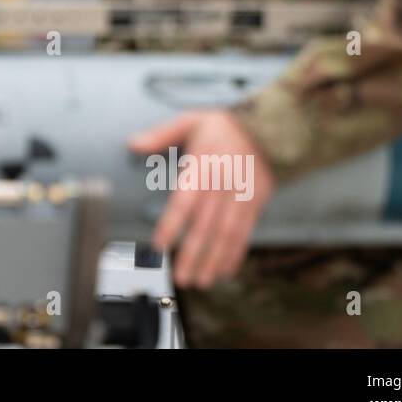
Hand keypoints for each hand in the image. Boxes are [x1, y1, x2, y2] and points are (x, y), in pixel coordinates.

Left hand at [128, 109, 274, 288]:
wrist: (268, 129)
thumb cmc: (222, 127)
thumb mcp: (190, 121)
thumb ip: (161, 135)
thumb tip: (133, 144)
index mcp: (203, 167)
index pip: (183, 202)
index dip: (170, 226)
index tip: (158, 247)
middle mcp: (223, 186)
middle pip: (205, 226)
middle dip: (192, 254)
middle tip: (179, 277)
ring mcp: (241, 198)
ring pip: (226, 235)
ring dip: (213, 261)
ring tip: (200, 281)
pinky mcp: (255, 205)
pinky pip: (244, 234)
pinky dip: (234, 254)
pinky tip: (223, 271)